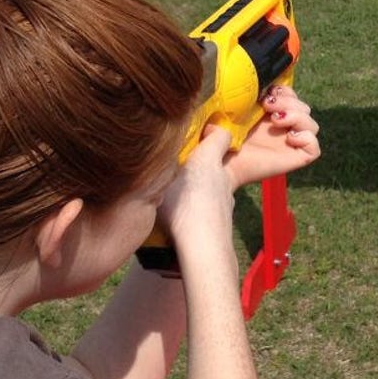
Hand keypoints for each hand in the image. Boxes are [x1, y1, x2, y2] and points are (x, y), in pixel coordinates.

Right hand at [157, 126, 235, 247]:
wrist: (204, 246)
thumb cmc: (180, 208)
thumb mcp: (159, 180)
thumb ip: (158, 167)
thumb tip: (150, 158)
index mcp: (207, 160)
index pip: (222, 135)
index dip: (212, 132)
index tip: (199, 136)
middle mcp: (222, 177)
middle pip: (218, 162)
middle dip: (203, 163)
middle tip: (180, 169)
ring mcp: (227, 199)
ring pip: (216, 185)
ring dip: (203, 186)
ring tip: (181, 197)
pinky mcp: (226, 218)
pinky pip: (214, 205)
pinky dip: (204, 207)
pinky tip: (187, 217)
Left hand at [225, 85, 320, 191]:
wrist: (220, 163)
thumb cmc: (220, 139)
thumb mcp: (231, 111)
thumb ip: (243, 97)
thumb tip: (251, 86)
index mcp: (268, 116)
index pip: (291, 97)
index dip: (285, 90)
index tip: (268, 90)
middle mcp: (282, 130)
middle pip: (304, 108)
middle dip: (289, 100)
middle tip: (268, 104)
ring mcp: (289, 145)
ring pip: (312, 125)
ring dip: (298, 116)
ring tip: (276, 120)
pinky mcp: (294, 159)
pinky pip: (315, 148)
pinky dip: (306, 139)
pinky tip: (289, 138)